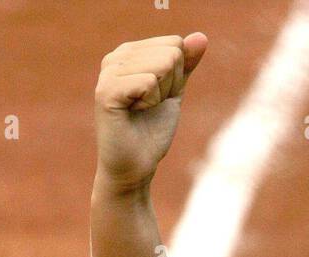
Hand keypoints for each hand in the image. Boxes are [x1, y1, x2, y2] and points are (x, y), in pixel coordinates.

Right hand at [94, 34, 207, 193]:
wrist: (136, 168)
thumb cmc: (152, 132)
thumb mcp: (174, 93)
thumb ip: (186, 64)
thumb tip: (201, 37)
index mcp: (129, 53)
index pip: (175, 44)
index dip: (176, 77)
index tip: (157, 99)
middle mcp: (116, 57)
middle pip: (171, 53)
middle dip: (169, 86)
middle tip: (149, 108)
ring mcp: (109, 72)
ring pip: (162, 65)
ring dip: (159, 96)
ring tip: (141, 111)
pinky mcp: (106, 90)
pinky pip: (148, 81)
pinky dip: (151, 103)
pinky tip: (134, 113)